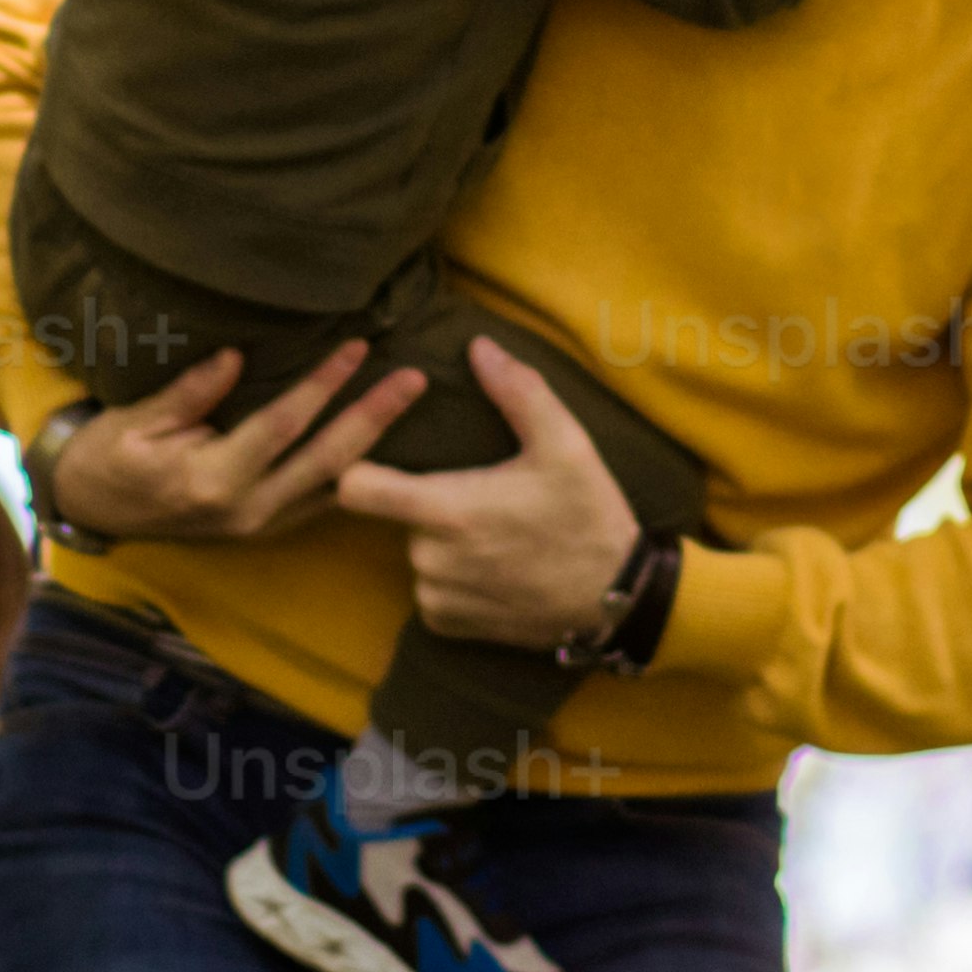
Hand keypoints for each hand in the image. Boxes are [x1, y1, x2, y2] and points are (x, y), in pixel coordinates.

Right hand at [40, 342, 408, 550]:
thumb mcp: (133, 421)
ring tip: (410, 404)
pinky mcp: (264, 527)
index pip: (283, 426)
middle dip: (374, 417)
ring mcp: (259, 525)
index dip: (323, 384)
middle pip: (326, 460)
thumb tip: (235, 356)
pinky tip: (382, 443)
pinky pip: (321, 500)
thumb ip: (188, 393)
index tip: (358, 346)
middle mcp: (247, 510)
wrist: (90, 511)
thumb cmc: (105, 458)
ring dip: (375, 445)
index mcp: (212, 481)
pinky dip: (353, 470)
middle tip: (416, 379)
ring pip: (333, 484)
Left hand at [366, 343, 643, 646]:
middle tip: (484, 499)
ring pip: (416, 553)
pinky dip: (453, 579)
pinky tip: (494, 570)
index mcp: (447, 509)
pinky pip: (429, 590)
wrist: (616, 600)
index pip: (355, 488)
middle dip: (429, 504)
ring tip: (495, 537)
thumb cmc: (588, 516)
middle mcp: (429, 558)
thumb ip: (519, 392)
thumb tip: (478, 346)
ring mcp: (435, 596)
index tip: (382, 458)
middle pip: (396, 514)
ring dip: (443, 544)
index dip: (358, 469)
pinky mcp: (445, 625)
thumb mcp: (567, 444)